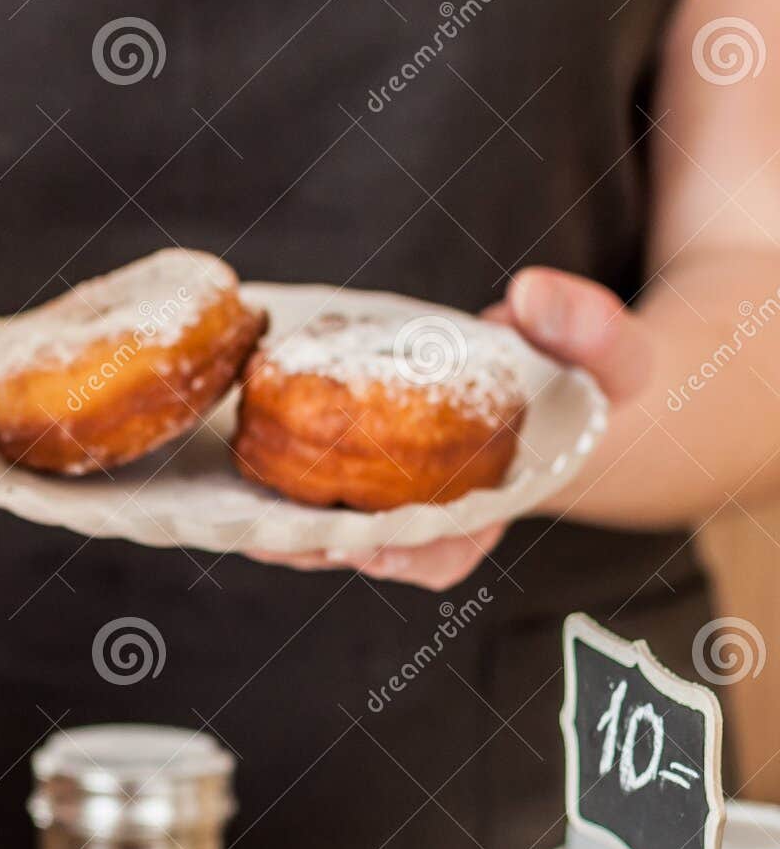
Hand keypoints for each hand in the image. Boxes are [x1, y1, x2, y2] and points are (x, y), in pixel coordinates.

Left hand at [241, 268, 654, 590]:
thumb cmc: (582, 375)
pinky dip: (277, 485)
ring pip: (332, 531)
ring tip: (244, 524)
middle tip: (285, 540)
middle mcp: (435, 516)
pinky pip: (312, 488)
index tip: (382, 546)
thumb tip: (530, 295)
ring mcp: (393, 497)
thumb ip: (589, 330)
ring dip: (286, 532)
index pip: (451, 549)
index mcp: (494, 509)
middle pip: (374, 550)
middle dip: (327, 549)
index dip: (416, 554)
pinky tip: (239, 475)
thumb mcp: (610, 354)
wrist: (549, 370)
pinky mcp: (360, 466)